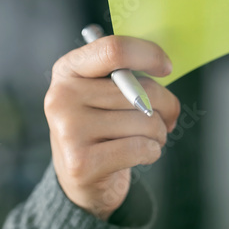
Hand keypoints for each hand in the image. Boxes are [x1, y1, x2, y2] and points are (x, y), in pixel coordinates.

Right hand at [44, 36, 179, 219]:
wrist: (81, 178)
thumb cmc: (101, 127)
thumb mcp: (103, 92)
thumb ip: (128, 76)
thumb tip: (162, 68)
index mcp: (68, 70)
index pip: (113, 50)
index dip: (149, 55)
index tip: (166, 67)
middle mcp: (62, 96)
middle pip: (139, 91)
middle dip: (164, 105)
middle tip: (165, 117)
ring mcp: (69, 130)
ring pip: (144, 121)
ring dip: (158, 133)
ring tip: (147, 138)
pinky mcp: (81, 163)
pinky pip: (140, 148)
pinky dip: (152, 152)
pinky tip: (140, 154)